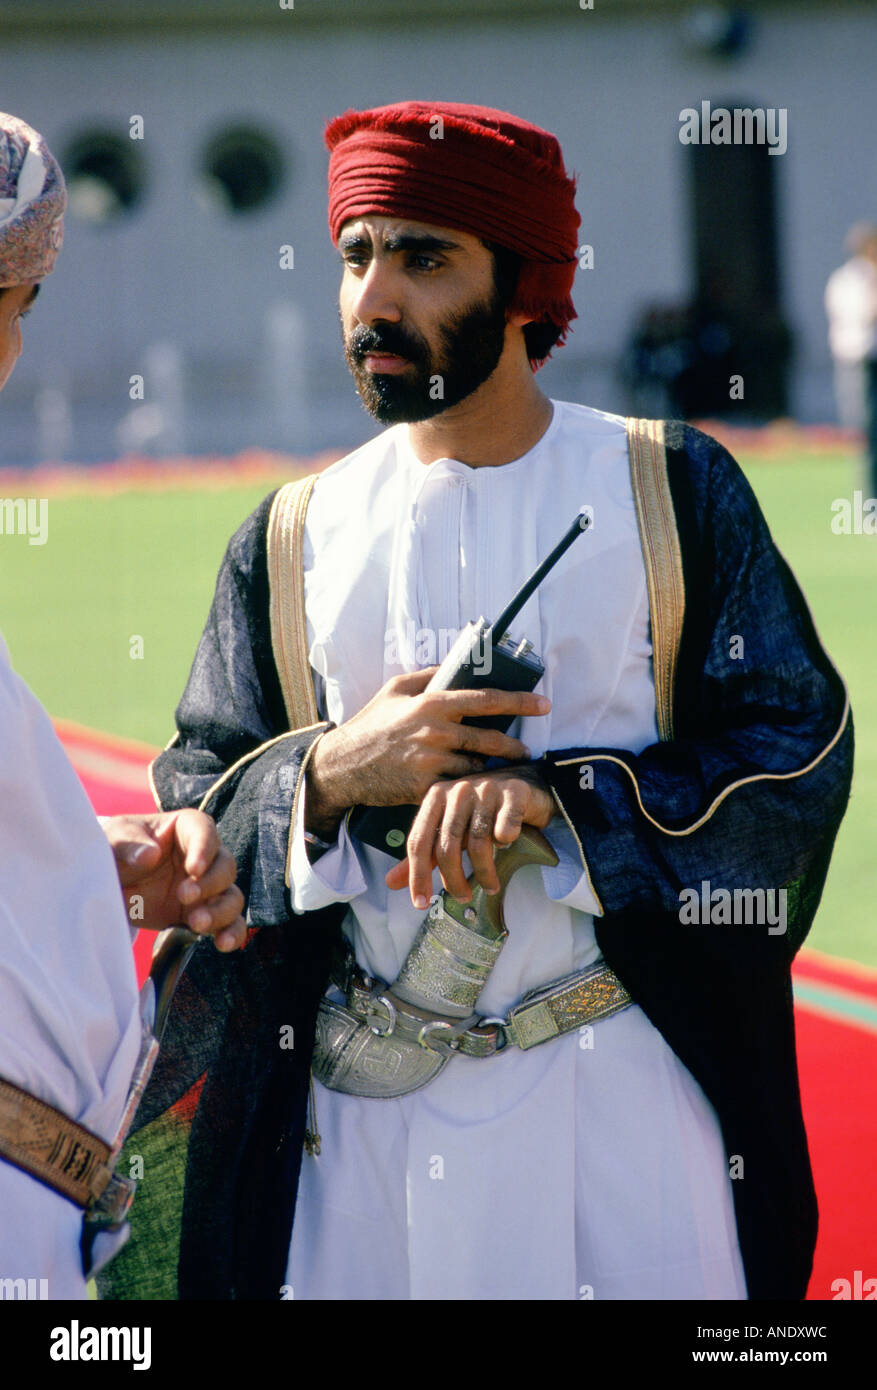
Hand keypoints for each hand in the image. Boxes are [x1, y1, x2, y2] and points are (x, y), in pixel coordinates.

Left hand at [103, 810, 246, 951]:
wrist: (109, 886)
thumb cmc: (115, 852)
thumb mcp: (113, 841)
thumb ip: (127, 844)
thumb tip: (150, 855)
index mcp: (184, 829)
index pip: (205, 831)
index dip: (204, 849)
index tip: (194, 869)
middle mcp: (203, 857)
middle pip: (225, 865)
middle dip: (210, 883)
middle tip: (184, 896)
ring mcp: (206, 888)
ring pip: (232, 896)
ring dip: (221, 911)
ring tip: (196, 924)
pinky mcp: (203, 914)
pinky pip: (230, 924)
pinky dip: (232, 933)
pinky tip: (222, 943)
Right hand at [305, 667, 550, 839]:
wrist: (343, 764)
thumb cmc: (370, 723)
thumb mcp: (395, 688)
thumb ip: (427, 675)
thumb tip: (453, 666)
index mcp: (432, 703)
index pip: (487, 700)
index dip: (520, 702)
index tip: (544, 704)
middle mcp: (435, 730)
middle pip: (490, 738)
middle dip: (514, 745)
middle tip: (526, 750)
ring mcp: (430, 761)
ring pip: (476, 764)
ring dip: (489, 767)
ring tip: (499, 769)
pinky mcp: (424, 787)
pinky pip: (457, 787)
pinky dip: (468, 786)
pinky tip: (474, 788)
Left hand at [384, 765, 555, 907]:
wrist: (523, 785)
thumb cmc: (480, 811)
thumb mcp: (448, 830)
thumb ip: (423, 855)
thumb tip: (390, 882)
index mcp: (436, 797)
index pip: (419, 841)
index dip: (417, 875)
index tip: (421, 903)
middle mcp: (458, 790)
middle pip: (447, 845)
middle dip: (453, 879)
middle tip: (462, 898)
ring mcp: (487, 788)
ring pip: (478, 841)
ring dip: (484, 872)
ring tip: (490, 886)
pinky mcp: (514, 792)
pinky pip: (506, 827)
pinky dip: (507, 841)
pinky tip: (508, 846)